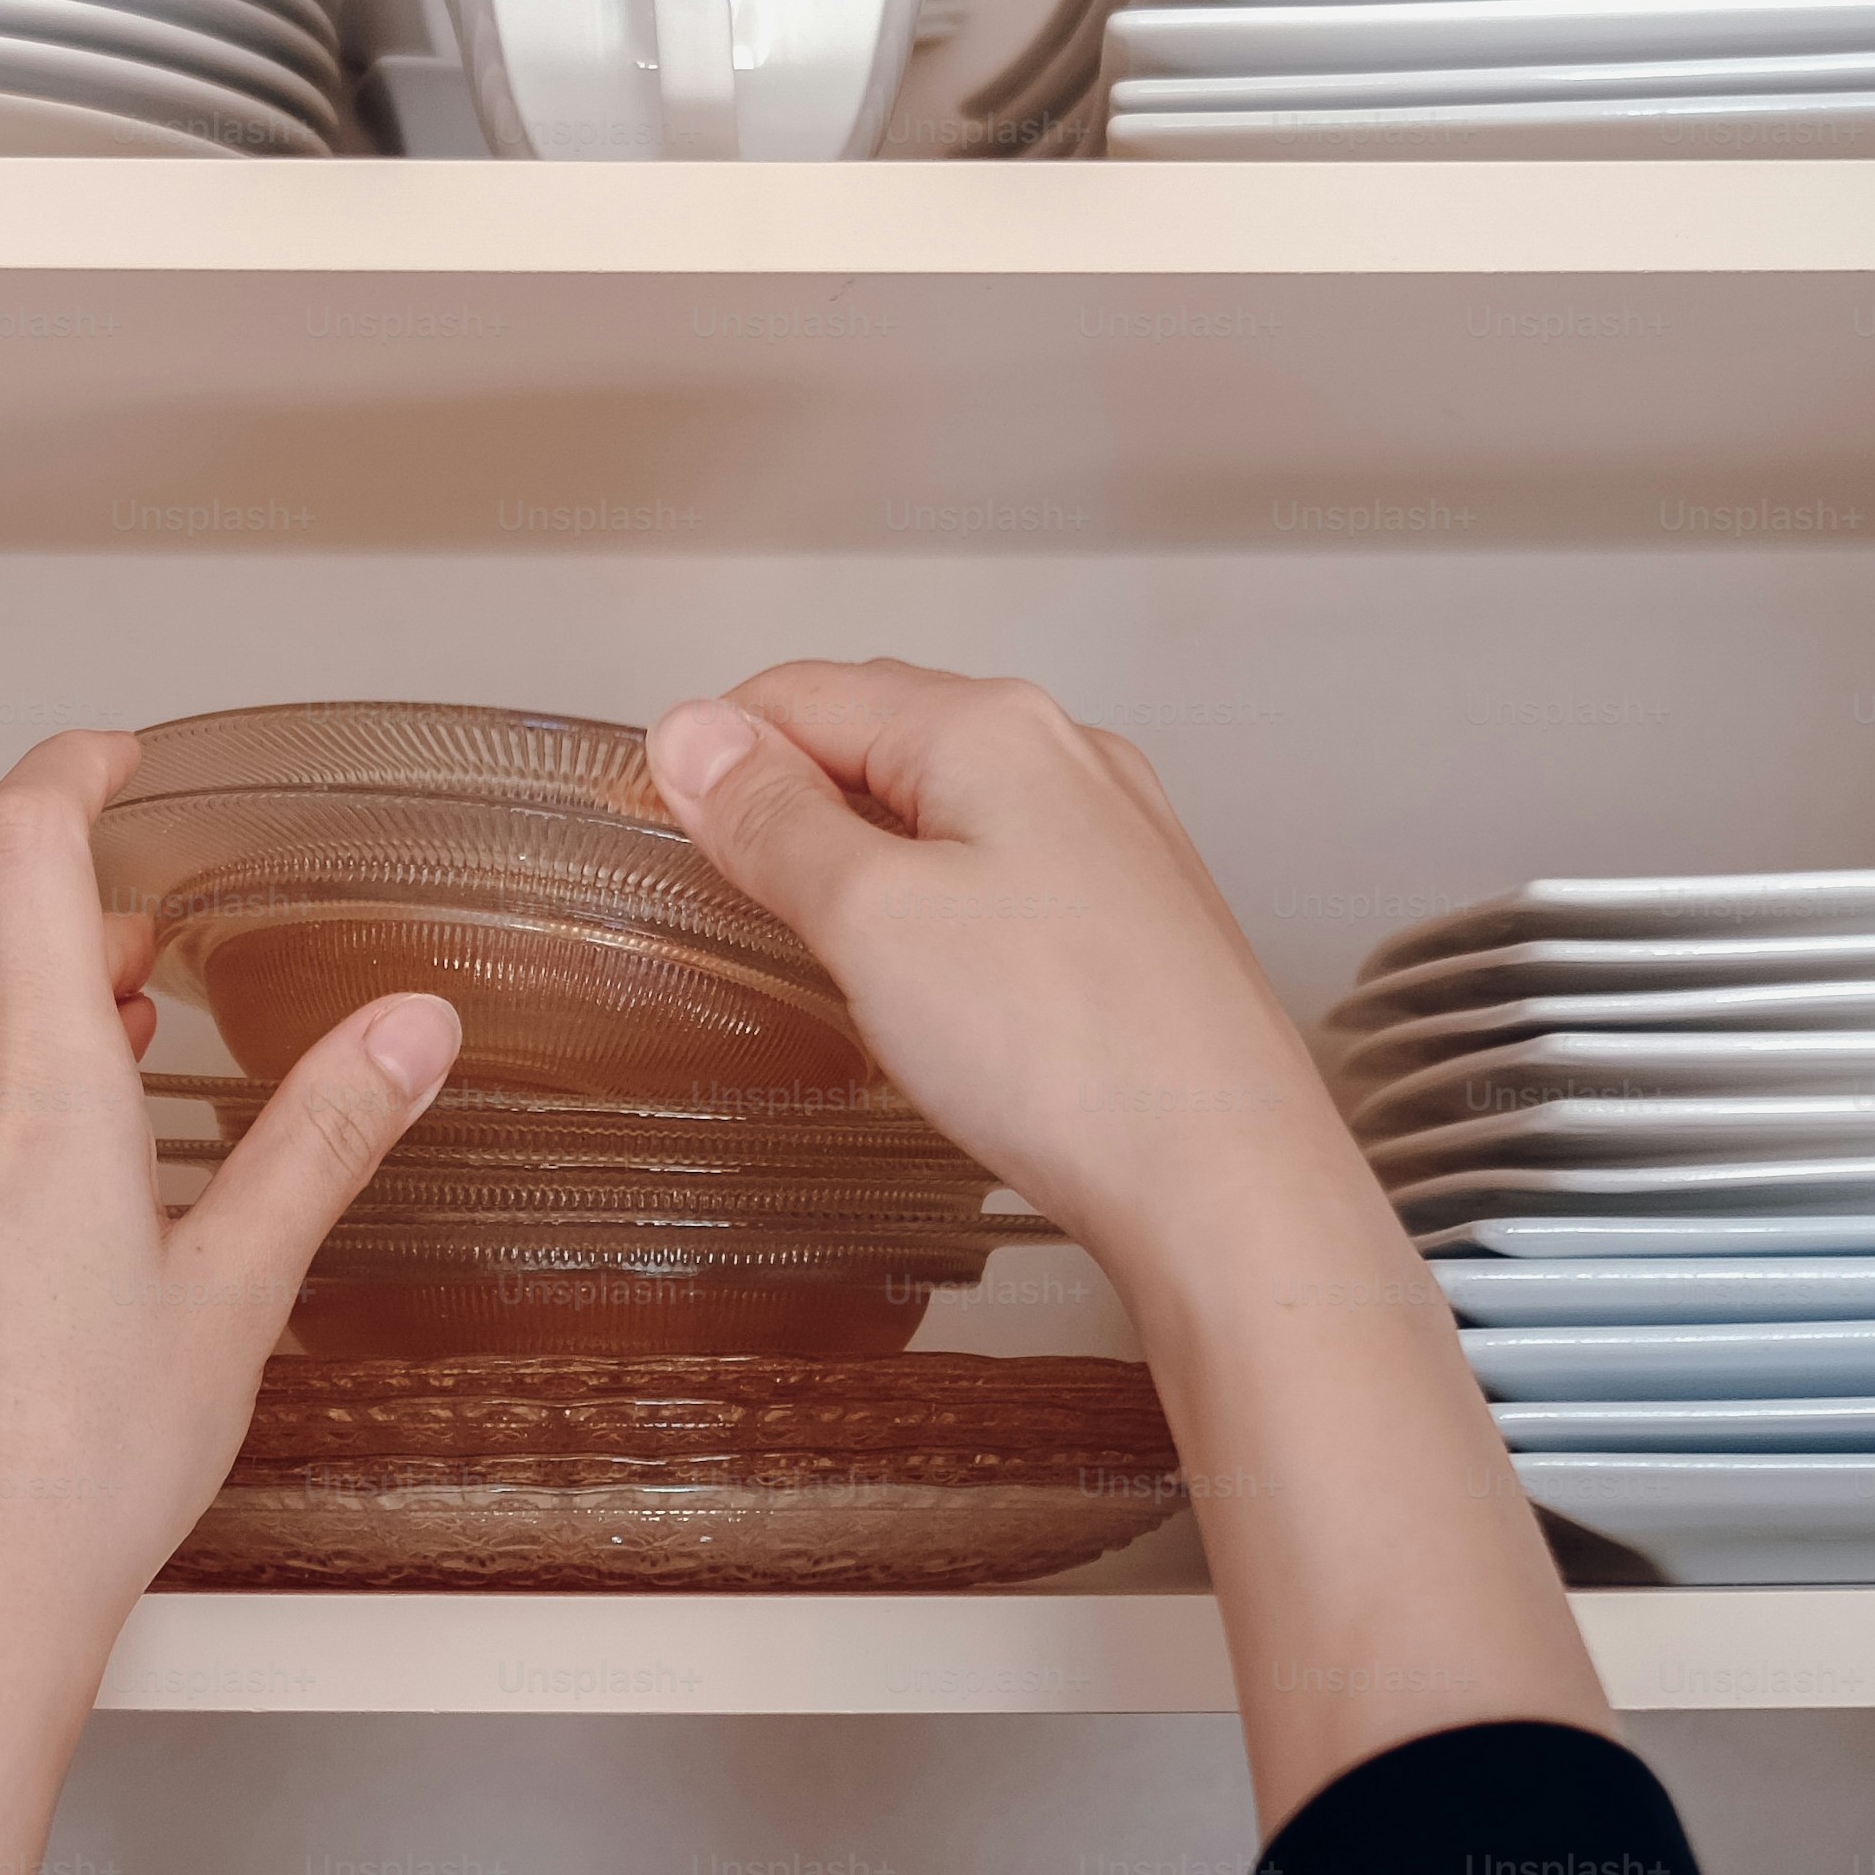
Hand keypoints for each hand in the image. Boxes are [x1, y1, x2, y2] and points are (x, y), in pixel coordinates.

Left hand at [0, 726, 460, 1874]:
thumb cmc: (80, 1480)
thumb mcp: (237, 1297)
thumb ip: (322, 1138)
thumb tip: (410, 1024)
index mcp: (39, 1095)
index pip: (23, 847)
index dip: (73, 772)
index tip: (122, 763)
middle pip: (1, 980)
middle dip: (87, 974)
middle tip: (170, 1010)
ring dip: (34, 1093)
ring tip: (120, 1192)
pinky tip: (33, 1294)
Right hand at [644, 661, 1607, 1825]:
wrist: (1227, 1185)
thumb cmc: (1055, 1048)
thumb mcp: (874, 922)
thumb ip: (775, 822)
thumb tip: (689, 733)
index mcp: (992, 728)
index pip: (806, 689)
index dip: (715, 748)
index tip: (648, 829)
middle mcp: (1069, 757)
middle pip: (883, 734)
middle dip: (786, 791)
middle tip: (710, 886)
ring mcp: (1118, 839)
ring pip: (949, 806)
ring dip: (861, 849)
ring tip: (802, 935)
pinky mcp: (1144, 924)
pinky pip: (1006, 873)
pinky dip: (935, 899)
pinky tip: (918, 977)